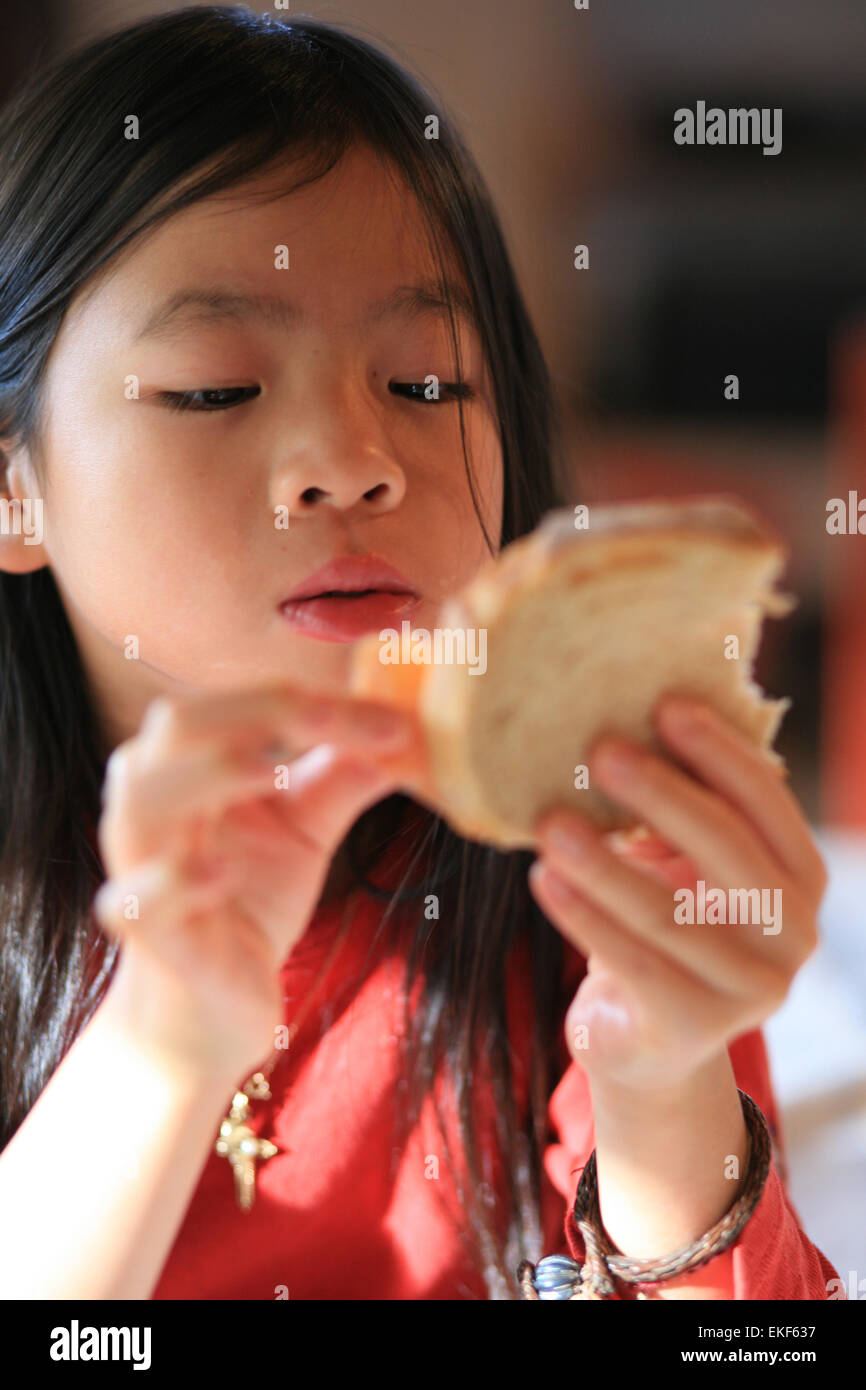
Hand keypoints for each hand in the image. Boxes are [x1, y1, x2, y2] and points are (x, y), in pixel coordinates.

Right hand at [93, 683, 415, 1075]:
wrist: (207, 1008)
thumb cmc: (246, 900)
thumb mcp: (305, 828)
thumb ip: (345, 773)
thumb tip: (409, 721)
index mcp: (191, 766)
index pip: (239, 705)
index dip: (311, 701)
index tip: (390, 720)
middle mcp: (157, 806)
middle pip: (176, 725)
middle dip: (256, 711)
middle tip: (333, 725)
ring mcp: (145, 870)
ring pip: (142, 799)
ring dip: (210, 774)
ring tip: (275, 770)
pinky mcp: (153, 940)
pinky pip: (133, 901)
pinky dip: (172, 881)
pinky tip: (219, 876)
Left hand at [528, 694, 826, 1092]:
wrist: (646, 1041)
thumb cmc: (663, 925)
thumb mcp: (685, 866)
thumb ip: (680, 810)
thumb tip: (620, 719)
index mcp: (800, 878)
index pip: (767, 802)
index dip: (719, 751)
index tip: (665, 704)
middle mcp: (793, 934)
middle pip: (726, 849)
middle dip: (661, 794)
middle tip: (600, 749)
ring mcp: (752, 989)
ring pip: (669, 912)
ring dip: (604, 862)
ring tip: (551, 820)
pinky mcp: (695, 1028)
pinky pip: (634, 962)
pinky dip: (583, 917)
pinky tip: (543, 878)